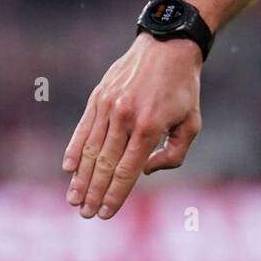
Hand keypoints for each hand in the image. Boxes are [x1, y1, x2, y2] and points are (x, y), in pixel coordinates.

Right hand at [62, 31, 202, 218]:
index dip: (115, 195)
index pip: (127, 170)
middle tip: (86, 214)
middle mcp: (126, 117)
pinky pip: (83, 127)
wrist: (168, 47)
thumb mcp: (192, 123)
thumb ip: (174, 154)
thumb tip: (146, 170)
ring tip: (74, 199)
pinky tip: (69, 168)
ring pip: (91, 149)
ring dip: (81, 177)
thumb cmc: (183, 89)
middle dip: (94, 193)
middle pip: (105, 164)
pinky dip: (75, 149)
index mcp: (150, 127)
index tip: (106, 214)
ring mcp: (109, 105)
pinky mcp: (98, 96)